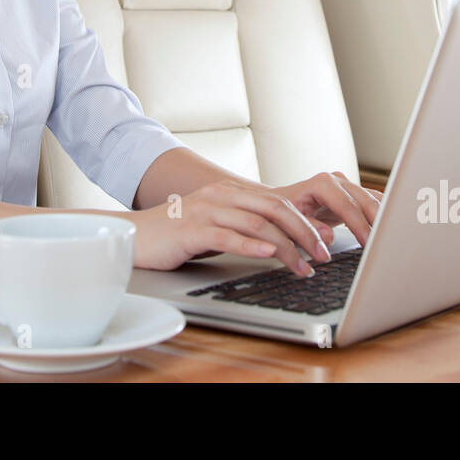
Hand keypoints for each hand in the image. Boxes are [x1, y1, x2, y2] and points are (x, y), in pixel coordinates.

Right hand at [130, 178, 336, 276]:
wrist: (134, 236)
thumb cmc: (176, 236)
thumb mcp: (215, 226)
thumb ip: (244, 228)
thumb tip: (282, 245)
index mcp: (230, 192)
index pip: (278, 202)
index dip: (306, 221)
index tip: (326, 242)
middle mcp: (221, 195)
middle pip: (274, 208)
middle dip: (304, 232)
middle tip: (323, 255)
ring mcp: (205, 210)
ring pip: (256, 223)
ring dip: (286, 247)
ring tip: (303, 266)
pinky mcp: (190, 229)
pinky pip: (227, 235)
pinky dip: (251, 246)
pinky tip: (268, 257)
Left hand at [272, 171, 383, 247]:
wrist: (279, 206)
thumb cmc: (282, 215)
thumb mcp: (288, 223)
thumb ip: (308, 228)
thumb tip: (328, 238)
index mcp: (322, 184)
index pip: (347, 205)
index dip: (360, 225)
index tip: (370, 243)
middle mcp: (337, 181)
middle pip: (365, 200)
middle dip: (379, 222)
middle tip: (389, 243)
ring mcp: (347, 187)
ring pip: (374, 200)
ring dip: (386, 218)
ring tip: (396, 237)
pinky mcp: (354, 197)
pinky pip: (374, 204)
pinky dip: (384, 216)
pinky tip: (393, 229)